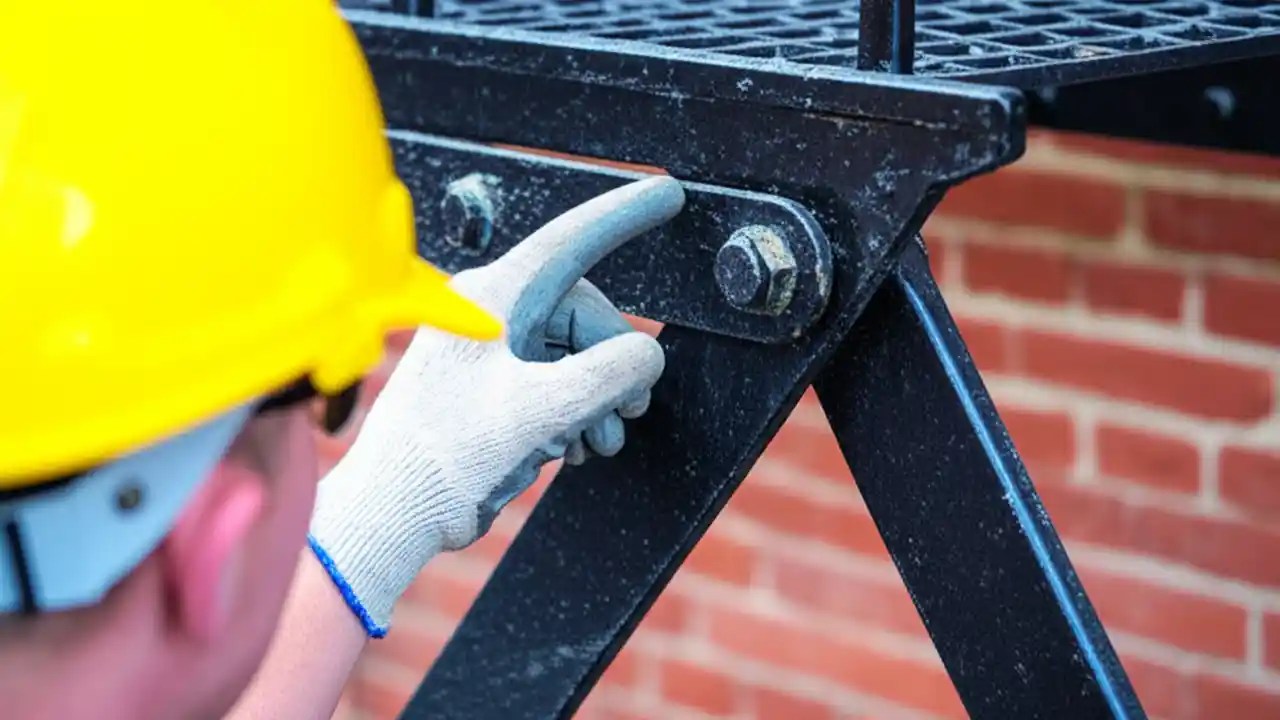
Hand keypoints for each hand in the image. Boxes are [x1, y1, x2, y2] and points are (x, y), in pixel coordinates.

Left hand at [308, 176, 684, 635]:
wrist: (394, 513)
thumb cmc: (447, 456)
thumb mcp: (542, 412)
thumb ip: (607, 375)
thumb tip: (648, 355)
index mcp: (494, 299)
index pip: (570, 240)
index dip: (623, 216)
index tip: (668, 193)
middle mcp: (492, 316)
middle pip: (585, 316)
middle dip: (616, 365)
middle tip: (630, 414)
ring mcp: (491, 352)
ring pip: (574, 355)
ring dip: (598, 399)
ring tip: (597, 444)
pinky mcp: (491, 388)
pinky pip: (554, 382)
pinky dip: (575, 412)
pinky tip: (572, 448)